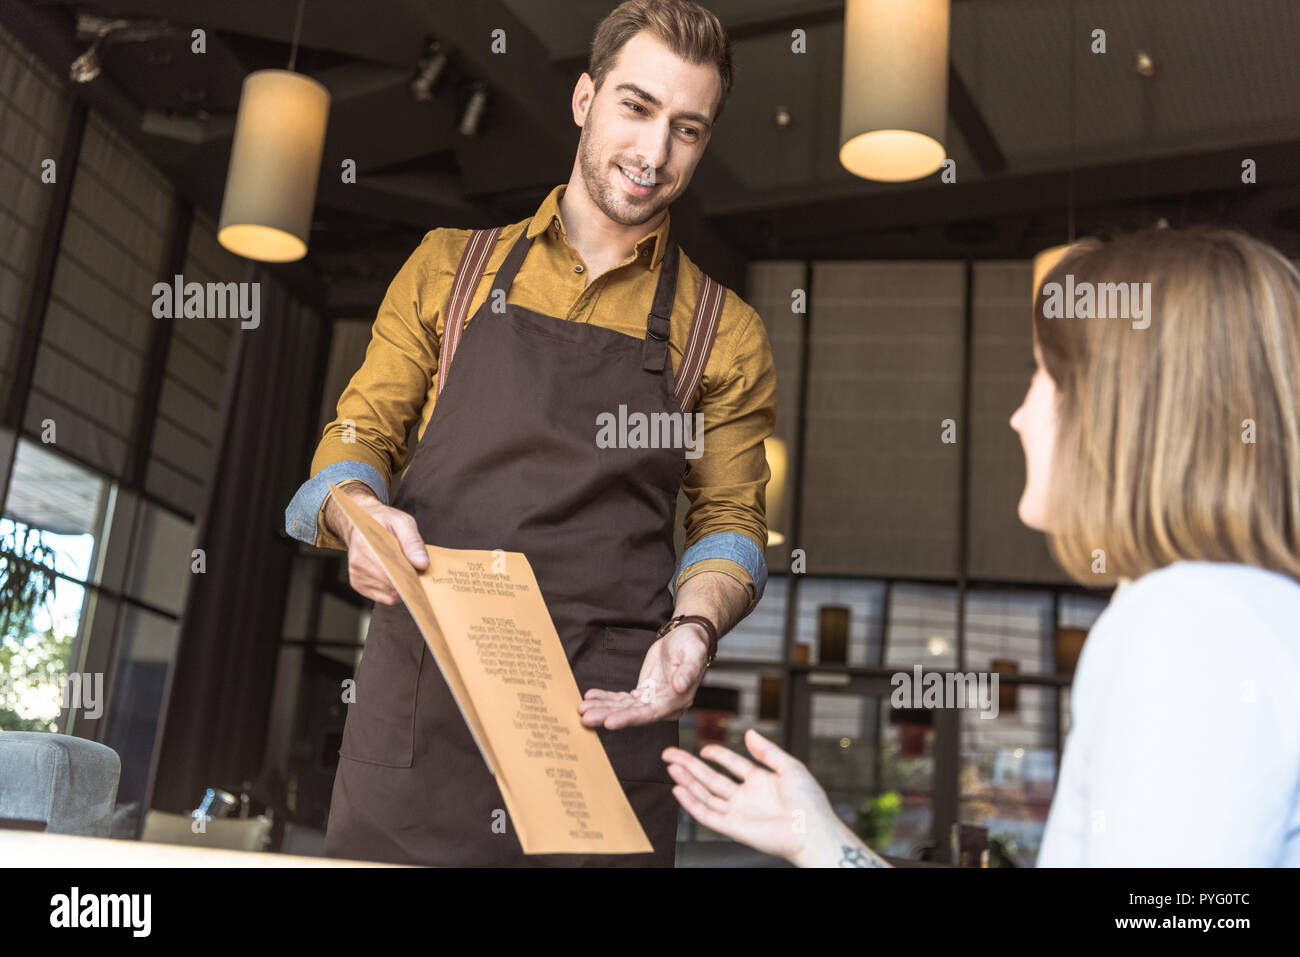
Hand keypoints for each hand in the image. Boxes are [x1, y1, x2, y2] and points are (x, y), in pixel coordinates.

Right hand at [338, 489, 428, 603]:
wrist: (362, 522)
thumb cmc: (384, 522)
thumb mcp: (402, 522)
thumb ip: (413, 542)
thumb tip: (422, 564)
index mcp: (366, 544)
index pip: (392, 571)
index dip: (411, 575)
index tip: (422, 573)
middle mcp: (357, 563)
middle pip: (392, 586)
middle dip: (409, 581)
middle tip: (417, 570)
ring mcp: (356, 576)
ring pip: (390, 594)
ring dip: (402, 586)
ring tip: (405, 570)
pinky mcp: (358, 584)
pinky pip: (384, 597)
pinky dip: (394, 590)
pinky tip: (395, 576)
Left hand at [577, 624, 708, 728]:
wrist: (686, 638)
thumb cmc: (692, 644)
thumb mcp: (693, 653)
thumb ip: (688, 671)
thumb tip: (680, 686)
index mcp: (677, 700)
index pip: (650, 714)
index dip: (629, 718)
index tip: (609, 721)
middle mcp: (664, 706)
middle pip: (633, 715)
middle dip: (608, 716)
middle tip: (586, 717)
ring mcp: (652, 701)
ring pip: (624, 709)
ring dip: (603, 709)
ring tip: (583, 709)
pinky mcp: (643, 694)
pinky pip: (622, 700)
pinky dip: (606, 698)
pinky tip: (591, 697)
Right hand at [663, 728, 872, 866]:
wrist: (813, 831)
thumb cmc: (810, 802)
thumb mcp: (790, 767)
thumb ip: (767, 751)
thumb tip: (749, 732)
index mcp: (760, 781)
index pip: (732, 764)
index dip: (717, 754)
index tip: (703, 747)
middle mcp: (745, 796)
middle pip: (711, 778)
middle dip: (690, 766)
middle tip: (670, 754)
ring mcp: (738, 812)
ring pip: (705, 795)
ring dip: (687, 781)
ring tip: (671, 767)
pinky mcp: (733, 827)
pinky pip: (707, 815)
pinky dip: (691, 803)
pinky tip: (679, 790)